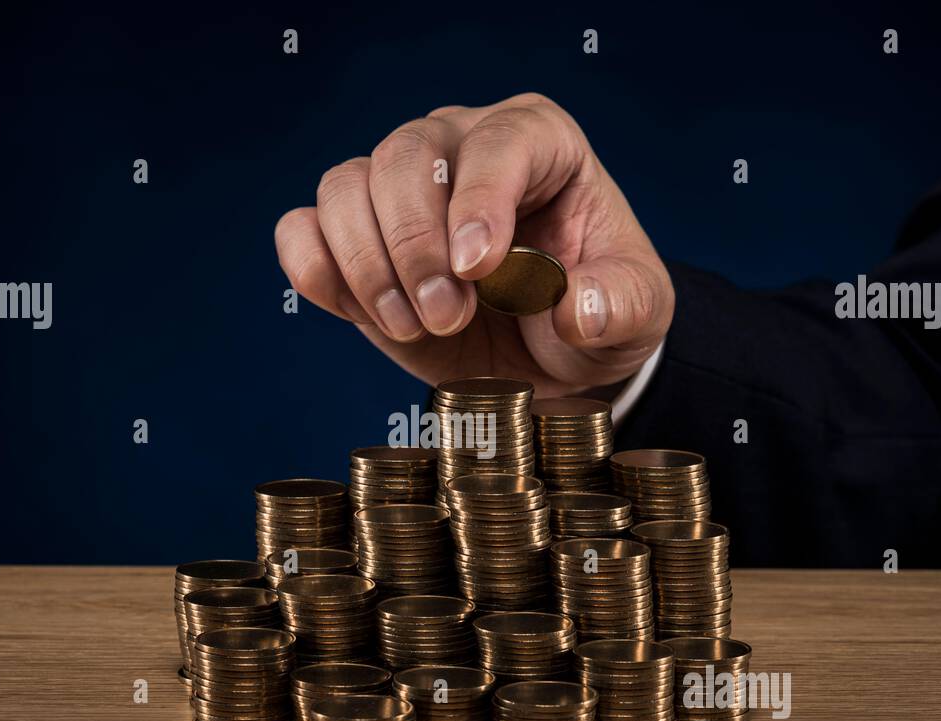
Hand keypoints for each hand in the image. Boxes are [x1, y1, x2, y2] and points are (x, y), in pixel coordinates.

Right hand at [275, 93, 673, 396]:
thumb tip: (577, 309)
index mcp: (540, 143)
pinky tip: (364, 313)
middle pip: (406, 154)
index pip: (498, 142)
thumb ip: (620, 306)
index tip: (478, 270)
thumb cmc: (594, 313)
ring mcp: (400, 191)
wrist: (549, 358)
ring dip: (369, 265)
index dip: (480, 200)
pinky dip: (318, 270)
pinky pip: (302, 229)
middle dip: (417, 244)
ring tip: (414, 327)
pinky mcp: (355, 241)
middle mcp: (461, 149)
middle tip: (448, 319)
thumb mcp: (637, 314)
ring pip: (345, 186)